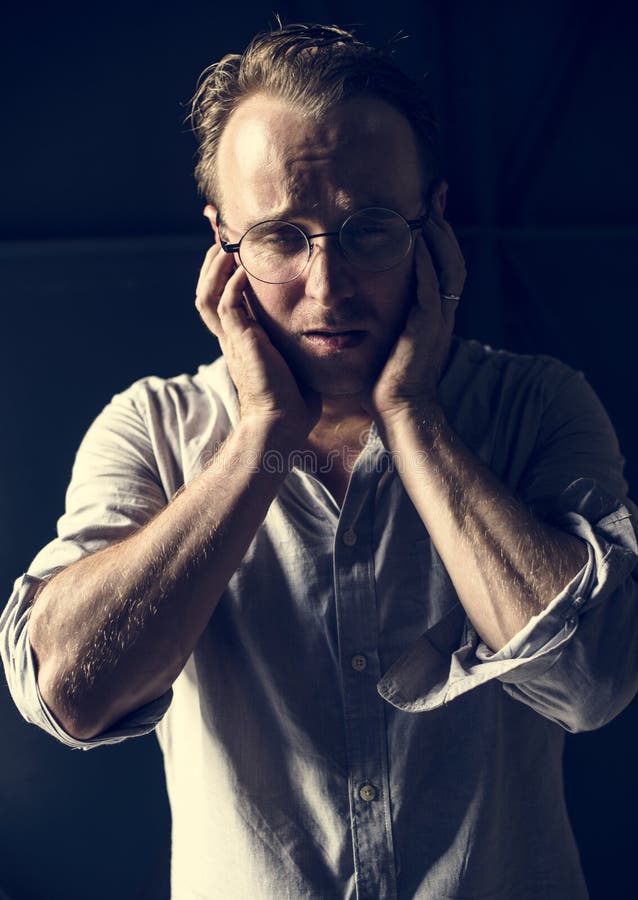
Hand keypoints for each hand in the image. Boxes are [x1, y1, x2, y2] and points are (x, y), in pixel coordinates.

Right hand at [195, 245, 319, 441]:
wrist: (283, 422)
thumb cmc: (292, 398)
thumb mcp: (291, 359)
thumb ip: (293, 341)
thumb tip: (318, 328)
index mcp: (239, 341)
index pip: (220, 302)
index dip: (220, 278)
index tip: (230, 253)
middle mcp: (230, 338)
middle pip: (205, 294)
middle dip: (210, 266)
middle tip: (221, 241)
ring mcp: (233, 340)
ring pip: (206, 297)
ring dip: (214, 271)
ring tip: (227, 248)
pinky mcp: (241, 342)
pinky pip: (226, 306)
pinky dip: (232, 285)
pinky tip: (243, 270)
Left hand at [370, 213, 465, 424]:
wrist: (401, 409)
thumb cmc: (389, 378)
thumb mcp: (392, 338)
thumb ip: (392, 315)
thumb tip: (369, 297)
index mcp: (437, 312)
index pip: (445, 263)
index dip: (440, 234)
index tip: (429, 205)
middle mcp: (444, 312)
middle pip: (454, 257)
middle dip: (444, 223)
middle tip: (435, 192)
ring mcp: (439, 320)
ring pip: (449, 268)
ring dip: (439, 238)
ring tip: (428, 210)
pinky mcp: (427, 329)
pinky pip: (431, 290)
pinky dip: (425, 265)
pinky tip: (414, 244)